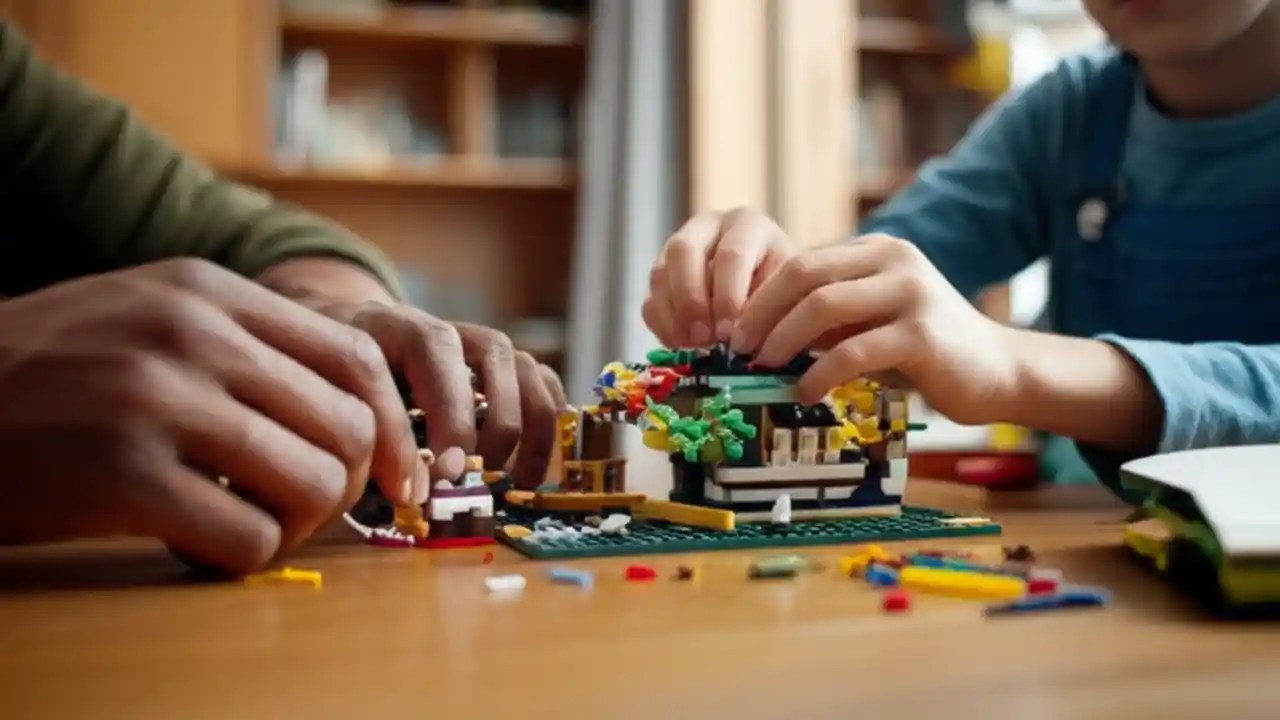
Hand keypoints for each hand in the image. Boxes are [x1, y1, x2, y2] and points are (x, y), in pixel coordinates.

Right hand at [0, 259, 424, 573]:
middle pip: (349, 426)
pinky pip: (250, 537)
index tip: (388, 472)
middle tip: (302, 506)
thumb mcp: (150, 315)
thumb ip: (247, 343)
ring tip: (248, 523)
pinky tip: (199, 546)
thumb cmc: (53, 367)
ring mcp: (158, 402)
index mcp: (210, 293)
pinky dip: (243, 557)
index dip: (391, 426)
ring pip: (315, 482)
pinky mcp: (122, 476)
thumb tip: (359, 405)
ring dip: (297, 523)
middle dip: (346, 483)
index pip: (356, 358)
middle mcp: (194, 337)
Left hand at [307, 301, 565, 488]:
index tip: (445, 474)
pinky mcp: (501, 369)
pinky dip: (547, 421)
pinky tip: (533, 465)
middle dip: (491, 427)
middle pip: (495, 355)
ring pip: (525, 369)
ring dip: (529, 428)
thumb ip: (369, 431)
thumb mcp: (334, 393)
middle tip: (473, 478)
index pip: (437, 352)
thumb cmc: (337, 378)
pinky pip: (542, 382)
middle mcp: (451, 328)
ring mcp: (481, 346)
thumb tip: (412, 489)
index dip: (449, 416)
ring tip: (517, 480)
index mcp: (400, 325)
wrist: (343, 341)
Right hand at [644, 208, 795, 347]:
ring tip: (692, 345)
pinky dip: (661, 324)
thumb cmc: (787, 291)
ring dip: (673, 315)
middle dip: (690, 299)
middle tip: (703, 338)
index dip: (728, 296)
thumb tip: (741, 337)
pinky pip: (650, 298)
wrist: (775, 289)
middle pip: (683, 250)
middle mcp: (708, 226)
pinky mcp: (663, 275)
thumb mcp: (789, 292)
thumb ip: (768, 307)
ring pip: (660, 273)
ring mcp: (679, 248)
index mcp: (747, 225)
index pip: (730, 254)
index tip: (730, 334)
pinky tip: (680, 343)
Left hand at [731, 234, 1019, 423]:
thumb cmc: (927, 351)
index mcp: (877, 251)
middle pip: (804, 275)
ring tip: (762, 368)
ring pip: (822, 306)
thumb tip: (760, 335)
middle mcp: (894, 261)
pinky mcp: (922, 334)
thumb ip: (829, 317)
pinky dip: (818, 374)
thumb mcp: (873, 321)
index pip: (802, 262)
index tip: (734, 330)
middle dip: (762, 314)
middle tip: (738, 348)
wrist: (998, 371)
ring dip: (782, 340)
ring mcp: (911, 294)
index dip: (761, 296)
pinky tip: (803, 393)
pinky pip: (852, 351)